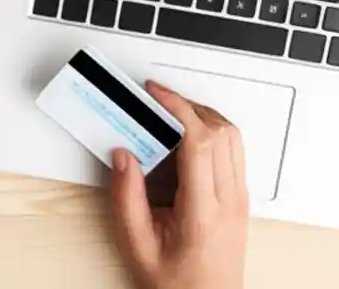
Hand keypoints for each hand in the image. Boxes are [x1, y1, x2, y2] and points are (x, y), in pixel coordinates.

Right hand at [110, 81, 248, 288]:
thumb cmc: (175, 282)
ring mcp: (240, 199)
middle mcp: (229, 201)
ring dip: (203, 116)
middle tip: (157, 97)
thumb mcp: (137, 243)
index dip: (178, 109)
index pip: (200, 142)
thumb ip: (126, 196)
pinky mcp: (240, 199)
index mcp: (203, 211)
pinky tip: (188, 135)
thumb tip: (122, 155)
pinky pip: (234, 152)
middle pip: (221, 132)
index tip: (156, 93)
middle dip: (187, 105)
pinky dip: (213, 132)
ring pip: (233, 138)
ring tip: (171, 112)